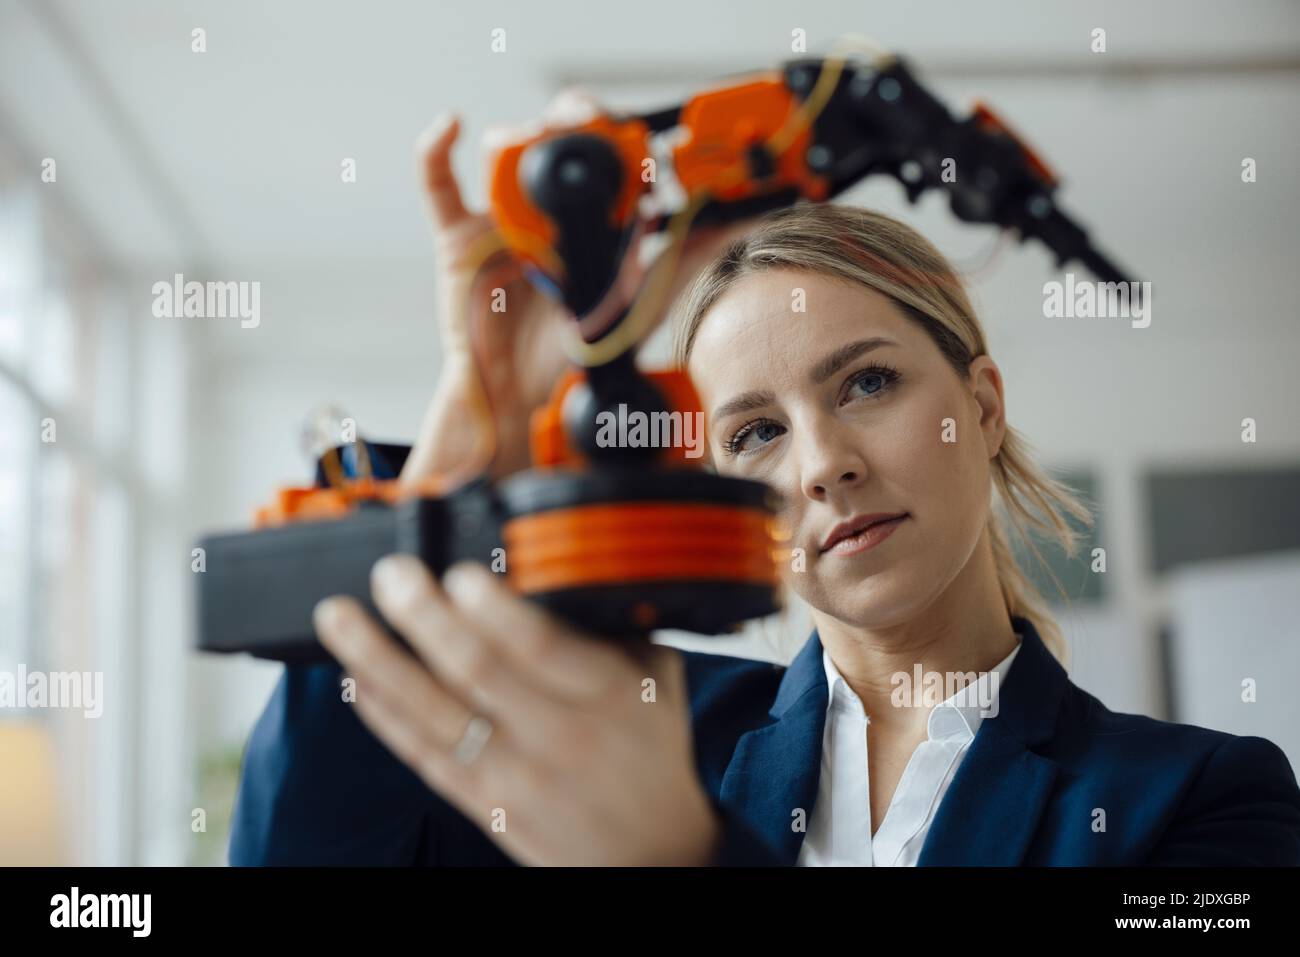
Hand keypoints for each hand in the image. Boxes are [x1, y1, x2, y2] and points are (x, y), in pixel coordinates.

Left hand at [313, 555, 723, 865]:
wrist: (652, 852)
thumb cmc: (650, 747)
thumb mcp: (655, 674)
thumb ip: (610, 622)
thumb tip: (557, 560)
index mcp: (607, 692)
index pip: (542, 645)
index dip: (492, 608)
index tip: (457, 571)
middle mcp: (557, 733)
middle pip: (475, 671)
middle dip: (423, 616)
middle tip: (390, 575)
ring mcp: (514, 772)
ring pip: (432, 713)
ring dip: (378, 659)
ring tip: (339, 615)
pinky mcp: (483, 801)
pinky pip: (421, 753)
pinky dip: (382, 712)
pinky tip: (353, 675)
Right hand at [402, 91, 761, 483]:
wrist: (528, 395)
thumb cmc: (581, 351)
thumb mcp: (646, 297)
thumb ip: (688, 255)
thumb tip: (744, 221)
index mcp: (589, 213)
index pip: (603, 149)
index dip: (621, 132)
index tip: (647, 142)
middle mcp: (546, 206)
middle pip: (552, 134)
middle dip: (575, 118)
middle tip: (596, 126)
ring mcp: (501, 219)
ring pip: (504, 151)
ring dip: (524, 136)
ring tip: (546, 141)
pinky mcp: (459, 238)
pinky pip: (438, 184)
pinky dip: (436, 149)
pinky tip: (453, 127)